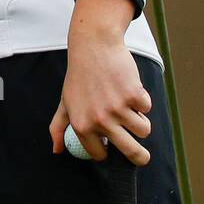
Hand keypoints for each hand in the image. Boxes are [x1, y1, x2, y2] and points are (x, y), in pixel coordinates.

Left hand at [49, 0, 152, 165]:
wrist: (94, 46)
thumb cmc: (79, 75)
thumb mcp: (64, 102)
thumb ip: (58, 128)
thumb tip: (57, 151)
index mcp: (82, 125)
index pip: (100, 154)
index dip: (107, 151)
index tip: (110, 145)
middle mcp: (101, 120)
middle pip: (130, 151)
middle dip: (140, 158)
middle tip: (143, 157)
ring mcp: (119, 108)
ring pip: (143, 130)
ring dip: (141, 122)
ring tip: (130, 109)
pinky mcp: (134, 95)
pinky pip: (147, 109)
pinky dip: (142, 101)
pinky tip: (130, 88)